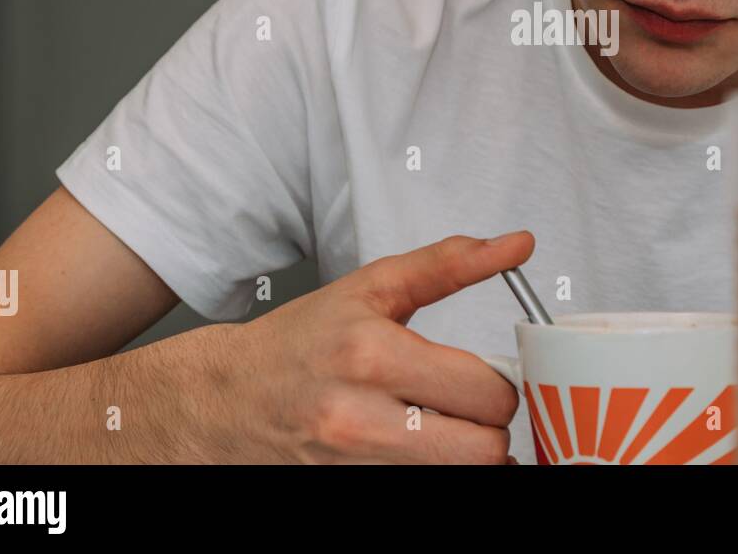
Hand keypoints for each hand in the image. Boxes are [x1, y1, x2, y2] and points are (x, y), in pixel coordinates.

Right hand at [226, 231, 534, 463]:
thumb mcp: (370, 289)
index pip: (487, 394)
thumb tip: (518, 245)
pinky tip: (411, 448)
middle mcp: (359, 419)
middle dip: (488, 428)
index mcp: (372, 355)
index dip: (499, 386)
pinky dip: (428, 470)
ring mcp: (351, 466)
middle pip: (483, 451)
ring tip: (437, 427)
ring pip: (457, 477)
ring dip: (460, 454)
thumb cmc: (298, 343)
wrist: (220, 400)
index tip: (482, 379)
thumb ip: (448, 265)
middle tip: (466, 409)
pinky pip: (421, 491)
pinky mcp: (346, 492)